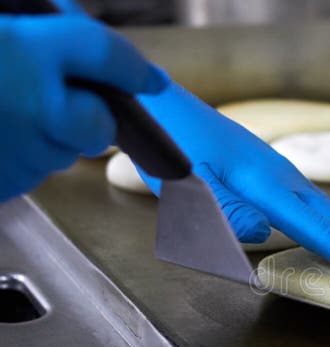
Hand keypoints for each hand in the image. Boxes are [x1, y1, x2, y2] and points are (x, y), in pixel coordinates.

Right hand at [0, 12, 166, 202]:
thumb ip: (25, 24)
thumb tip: (55, 25)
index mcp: (28, 52)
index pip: (106, 56)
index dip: (133, 67)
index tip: (150, 79)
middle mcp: (36, 107)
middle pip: (100, 124)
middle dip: (93, 115)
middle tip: (65, 100)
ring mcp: (18, 152)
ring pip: (63, 153)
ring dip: (49, 136)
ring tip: (1, 111)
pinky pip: (29, 173)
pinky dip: (19, 157)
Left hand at [137, 81, 329, 281]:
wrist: (167, 110)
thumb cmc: (173, 148)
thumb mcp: (188, 182)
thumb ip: (224, 210)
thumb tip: (262, 234)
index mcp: (269, 187)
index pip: (322, 230)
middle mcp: (286, 181)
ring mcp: (285, 178)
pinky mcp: (277, 178)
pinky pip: (321, 209)